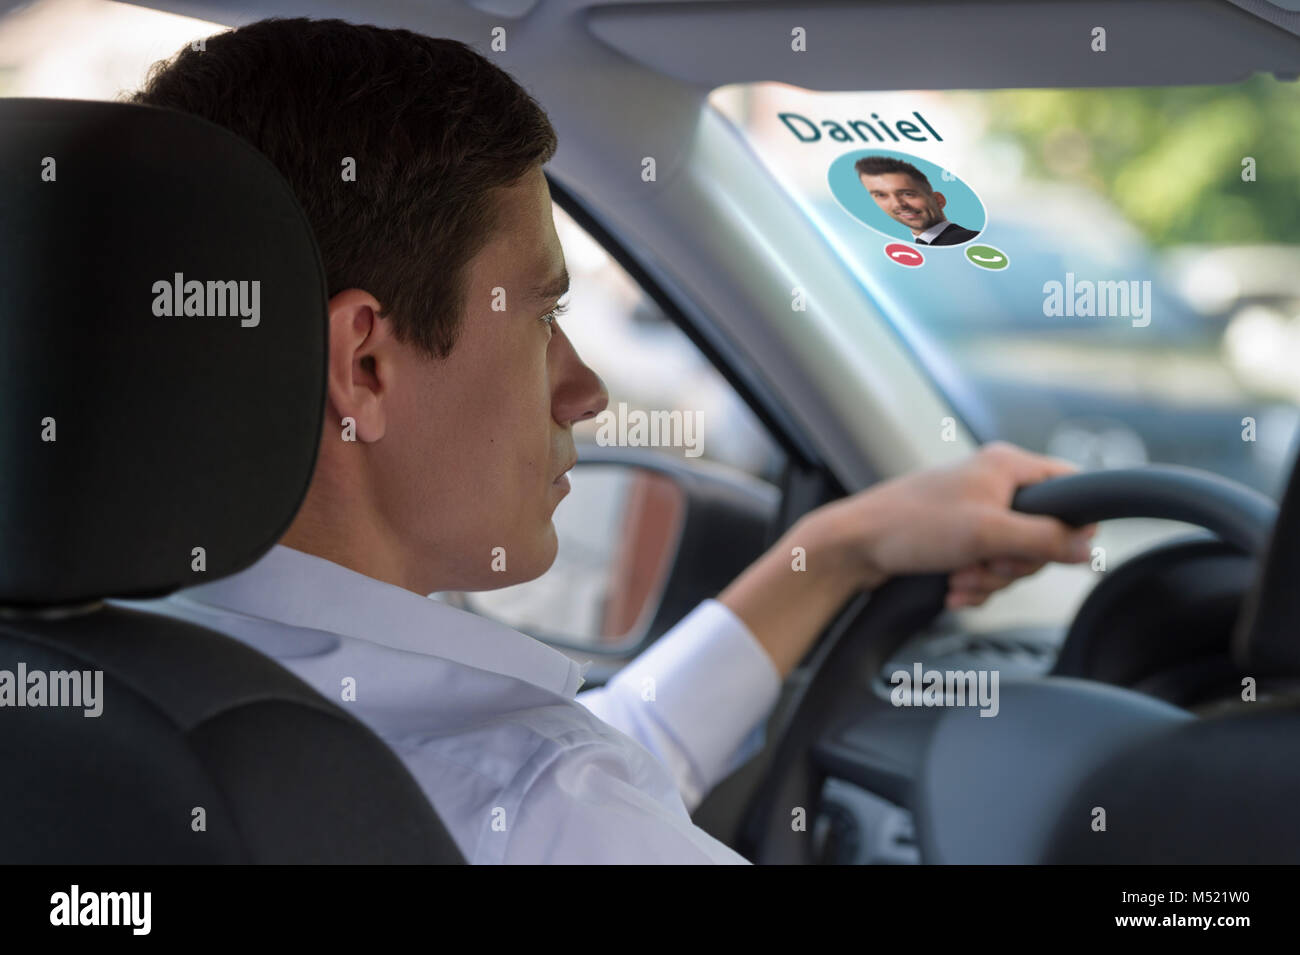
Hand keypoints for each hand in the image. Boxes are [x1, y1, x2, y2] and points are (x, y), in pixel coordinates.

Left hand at [808, 441, 1095, 608]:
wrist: (853, 547)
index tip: (1055, 551)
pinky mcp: (957, 539)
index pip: (1071, 486)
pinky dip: (973, 585)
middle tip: (987, 564)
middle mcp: (994, 484)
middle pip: (1044, 534)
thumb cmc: (910, 525)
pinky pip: (988, 569)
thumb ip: (1043, 539)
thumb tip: (1088, 547)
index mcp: (1007, 466)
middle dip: (1015, 563)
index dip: (1071, 525)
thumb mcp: (987, 534)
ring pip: (1014, 557)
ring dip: (990, 578)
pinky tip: (952, 589)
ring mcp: (975, 513)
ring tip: (960, 578)